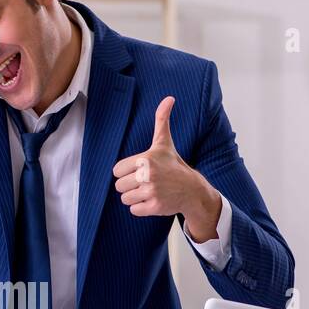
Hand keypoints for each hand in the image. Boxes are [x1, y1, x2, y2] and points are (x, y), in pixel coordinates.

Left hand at [113, 95, 222, 241]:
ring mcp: (151, 192)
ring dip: (134, 197)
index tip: (139, 171)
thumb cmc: (173, 165)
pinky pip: (134, 210)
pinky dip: (141, 208)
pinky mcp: (154, 206)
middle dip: (129, 186)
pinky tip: (152, 200)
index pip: (116, 171)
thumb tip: (169, 98)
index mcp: (145, 159)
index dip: (126, 172)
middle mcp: (147, 175)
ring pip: (125, 199)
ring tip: (149, 191)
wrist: (191, 189)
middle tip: (145, 182)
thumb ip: (161, 120)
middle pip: (119, 186)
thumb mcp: (164, 143)